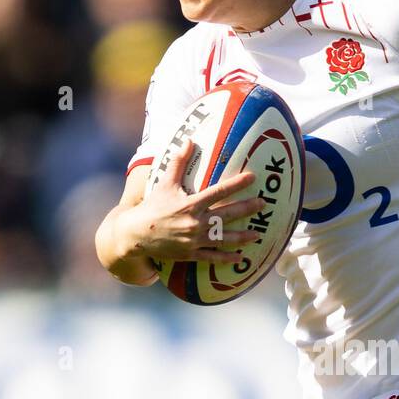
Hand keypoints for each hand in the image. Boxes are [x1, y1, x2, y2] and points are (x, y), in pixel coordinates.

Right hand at [123, 138, 265, 263]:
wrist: (135, 234)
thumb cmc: (152, 207)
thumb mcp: (164, 183)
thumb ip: (178, 163)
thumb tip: (187, 140)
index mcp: (191, 204)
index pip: (219, 192)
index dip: (237, 184)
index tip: (253, 178)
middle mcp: (195, 222)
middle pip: (227, 215)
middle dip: (247, 209)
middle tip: (263, 204)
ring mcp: (194, 240)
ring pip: (224, 239)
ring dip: (242, 237)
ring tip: (258, 234)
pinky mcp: (190, 254)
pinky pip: (212, 257)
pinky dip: (227, 258)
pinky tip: (240, 258)